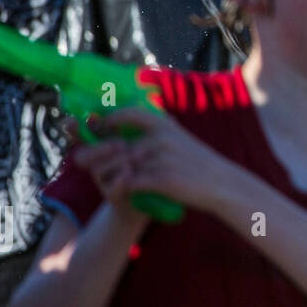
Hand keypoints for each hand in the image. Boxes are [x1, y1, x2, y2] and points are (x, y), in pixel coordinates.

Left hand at [71, 108, 242, 215]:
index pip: (128, 114)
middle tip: (85, 161)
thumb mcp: (180, 139)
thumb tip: (126, 130)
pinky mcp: (161, 179)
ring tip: (111, 182)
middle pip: (118, 146)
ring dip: (113, 175)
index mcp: (165, 125)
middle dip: (99, 156)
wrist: (221, 184)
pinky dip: (127, 188)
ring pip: (122, 166)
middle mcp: (161, 138)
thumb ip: (156, 134)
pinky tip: (129, 192)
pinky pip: (131, 183)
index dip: (110, 120)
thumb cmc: (199, 163)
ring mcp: (160, 158)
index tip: (100, 127)